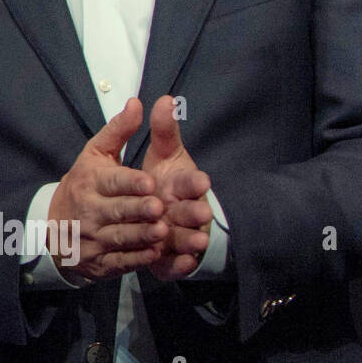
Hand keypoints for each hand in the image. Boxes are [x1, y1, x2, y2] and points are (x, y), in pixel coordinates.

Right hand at [47, 98, 167, 280]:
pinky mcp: (99, 260)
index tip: (150, 183)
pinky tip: (155, 253)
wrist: (53, 227)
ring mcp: (92, 237)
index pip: (112, 181)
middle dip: (138, 209)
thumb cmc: (85, 183)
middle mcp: (89, 209)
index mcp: (90, 181)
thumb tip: (137, 102)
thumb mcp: (96, 154)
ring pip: (120, 236)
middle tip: (160, 207)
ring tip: (163, 232)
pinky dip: (138, 258)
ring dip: (141, 235)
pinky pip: (120, 260)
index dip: (131, 183)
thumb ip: (119, 130)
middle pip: (117, 210)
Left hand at [141, 94, 212, 280]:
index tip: (200, 178)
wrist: (161, 220)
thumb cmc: (166, 183)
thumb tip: (164, 98)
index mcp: (182, 185)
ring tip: (196, 240)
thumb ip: (163, 130)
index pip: (190, 182)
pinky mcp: (172, 257)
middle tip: (200, 211)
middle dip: (197, 210)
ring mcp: (180, 234)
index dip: (194, 181)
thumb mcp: (163, 154)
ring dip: (192, 238)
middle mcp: (184, 210)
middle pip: (193, 210)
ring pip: (188, 236)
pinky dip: (180, 263)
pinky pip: (177, 262)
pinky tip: (180, 263)